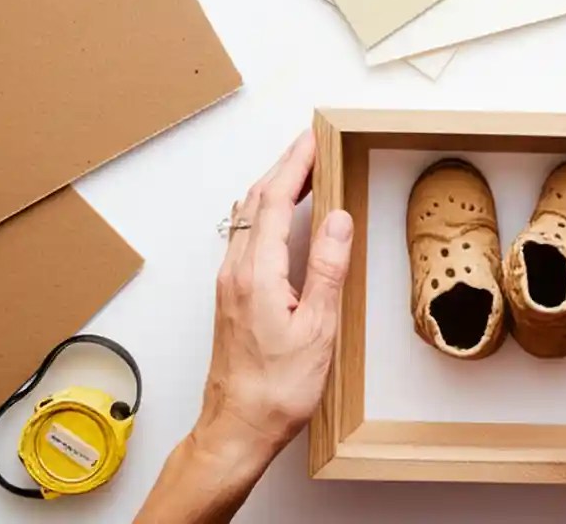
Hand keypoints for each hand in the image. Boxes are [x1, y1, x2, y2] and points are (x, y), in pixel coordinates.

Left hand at [197, 130, 353, 453]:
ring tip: (303, 172)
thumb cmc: (276, 390)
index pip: (275, 199)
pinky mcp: (230, 295)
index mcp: (257, 273)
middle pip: (255, 199)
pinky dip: (265, 212)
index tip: (314, 138)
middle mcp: (235, 270)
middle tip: (312, 145)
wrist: (237, 427)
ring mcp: (228, 282)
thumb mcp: (318, 329)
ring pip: (247, 215)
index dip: (296, 163)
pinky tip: (282, 217)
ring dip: (274, 186)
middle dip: (284, 166)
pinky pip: (245, 235)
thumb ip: (327, 268)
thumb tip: (337, 219)